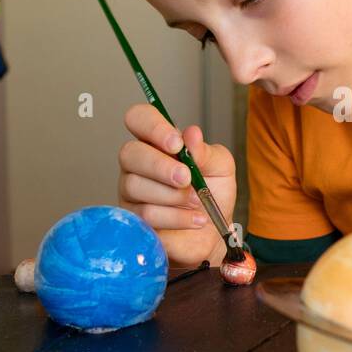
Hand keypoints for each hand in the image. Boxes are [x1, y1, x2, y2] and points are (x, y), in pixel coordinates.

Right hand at [117, 103, 237, 268]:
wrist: (215, 232)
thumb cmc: (213, 193)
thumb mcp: (220, 167)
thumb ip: (205, 151)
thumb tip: (191, 134)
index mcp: (158, 142)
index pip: (138, 118)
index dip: (152, 127)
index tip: (176, 144)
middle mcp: (139, 163)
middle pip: (130, 153)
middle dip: (161, 167)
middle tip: (187, 179)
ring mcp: (131, 191)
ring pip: (136, 186)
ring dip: (173, 196)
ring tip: (196, 202)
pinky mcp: (134, 218)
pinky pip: (146, 214)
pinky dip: (176, 217)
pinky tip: (194, 219)